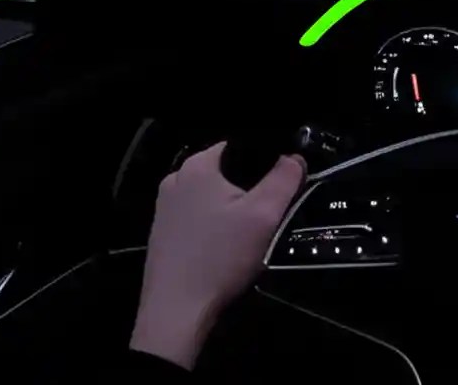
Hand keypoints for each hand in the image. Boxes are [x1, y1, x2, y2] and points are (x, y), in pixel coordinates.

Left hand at [130, 142, 304, 368]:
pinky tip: (226, 249)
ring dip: (233, 209)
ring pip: (213, 196)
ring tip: (250, 235)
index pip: (242, 145)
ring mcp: (165, 207)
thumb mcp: (263, 216)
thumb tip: (294, 158)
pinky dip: (216, 226)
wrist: (176, 311)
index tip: (284, 185)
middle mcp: (176, 179)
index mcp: (198, 166)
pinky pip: (199, 216)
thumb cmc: (221, 257)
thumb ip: (284, 179)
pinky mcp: (162, 232)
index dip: (268, 160)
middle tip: (269, 215)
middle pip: (228, 171)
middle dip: (251, 188)